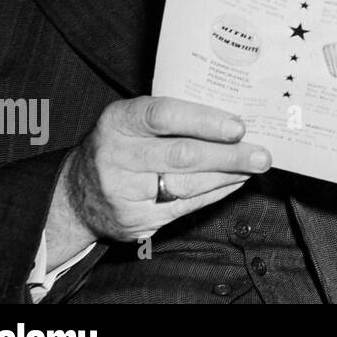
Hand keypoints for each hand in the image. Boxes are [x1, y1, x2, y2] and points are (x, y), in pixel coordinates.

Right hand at [51, 96, 269, 261]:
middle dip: (228, 155)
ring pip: (187, 184)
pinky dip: (216, 192)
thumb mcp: (131, 120)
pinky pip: (186, 206)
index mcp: (118, 121)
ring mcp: (124, 193)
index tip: (238, 126)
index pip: (164, 115)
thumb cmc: (120, 146)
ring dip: (228, 174)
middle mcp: (116, 156)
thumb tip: (231, 116)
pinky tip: (234, 181)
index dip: (204, 120)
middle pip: (182, 155)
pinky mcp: (136, 221)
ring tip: (253, 165)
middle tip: (260, 153)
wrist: (76, 195)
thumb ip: (172, 115)